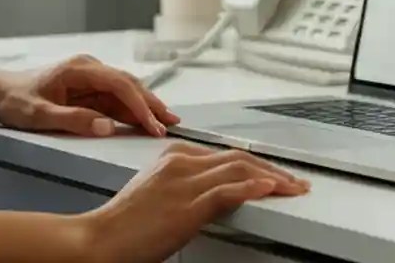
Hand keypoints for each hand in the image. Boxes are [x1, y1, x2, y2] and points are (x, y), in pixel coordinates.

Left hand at [0, 54, 179, 137]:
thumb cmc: (15, 100)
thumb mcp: (39, 115)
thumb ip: (73, 120)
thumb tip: (107, 126)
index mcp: (80, 69)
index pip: (119, 84)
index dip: (139, 104)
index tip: (153, 123)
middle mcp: (89, 69)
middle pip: (129, 85)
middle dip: (151, 104)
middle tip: (171, 123)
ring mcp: (90, 79)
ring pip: (126, 92)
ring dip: (145, 107)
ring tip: (166, 124)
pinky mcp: (88, 91)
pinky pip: (115, 100)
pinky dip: (132, 111)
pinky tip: (145, 122)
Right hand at [79, 141, 309, 262]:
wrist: (99, 240)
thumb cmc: (124, 225)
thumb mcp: (158, 195)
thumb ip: (185, 187)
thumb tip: (214, 194)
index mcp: (173, 156)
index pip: (227, 154)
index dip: (258, 164)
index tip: (275, 175)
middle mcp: (180, 163)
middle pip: (239, 158)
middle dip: (273, 170)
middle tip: (295, 182)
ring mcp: (184, 182)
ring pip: (240, 170)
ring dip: (273, 179)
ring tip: (293, 188)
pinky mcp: (186, 205)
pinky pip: (226, 191)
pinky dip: (252, 188)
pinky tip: (270, 190)